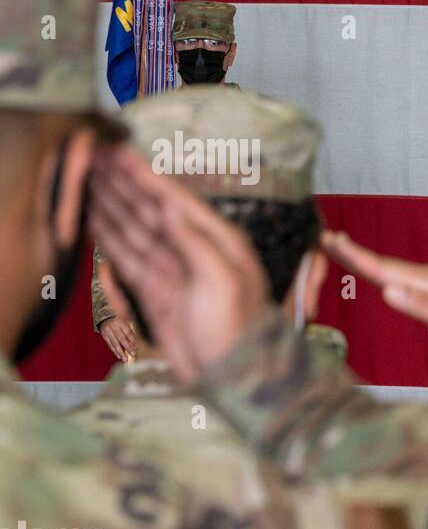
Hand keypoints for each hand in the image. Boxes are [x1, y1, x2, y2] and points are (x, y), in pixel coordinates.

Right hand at [88, 144, 270, 382]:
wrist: (235, 376)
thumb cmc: (239, 328)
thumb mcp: (224, 281)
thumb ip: (196, 242)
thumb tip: (169, 209)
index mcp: (220, 241)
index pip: (176, 200)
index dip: (146, 176)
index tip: (119, 152)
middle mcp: (196, 251)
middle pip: (152, 210)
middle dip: (124, 184)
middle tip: (94, 158)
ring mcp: (175, 272)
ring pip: (137, 231)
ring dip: (113, 205)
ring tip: (89, 180)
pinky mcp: (158, 294)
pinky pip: (130, 259)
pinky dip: (112, 239)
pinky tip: (97, 220)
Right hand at [98, 317, 136, 362]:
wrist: (105, 316)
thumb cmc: (120, 320)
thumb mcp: (126, 322)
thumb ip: (130, 330)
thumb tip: (135, 343)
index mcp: (120, 322)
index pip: (128, 333)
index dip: (132, 341)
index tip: (136, 348)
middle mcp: (113, 327)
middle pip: (121, 339)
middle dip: (127, 348)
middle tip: (133, 354)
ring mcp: (108, 331)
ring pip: (115, 343)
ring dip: (120, 352)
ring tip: (125, 359)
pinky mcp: (104, 335)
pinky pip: (110, 344)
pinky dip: (114, 351)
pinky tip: (119, 356)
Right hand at [321, 231, 427, 360]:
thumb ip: (420, 306)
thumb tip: (388, 289)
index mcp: (425, 282)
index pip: (383, 267)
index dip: (355, 256)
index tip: (330, 240)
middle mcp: (425, 277)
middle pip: (382, 264)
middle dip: (352, 252)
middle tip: (323, 238)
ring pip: (388, 268)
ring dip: (362, 259)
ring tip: (338, 248)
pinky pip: (397, 276)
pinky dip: (378, 270)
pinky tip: (373, 271)